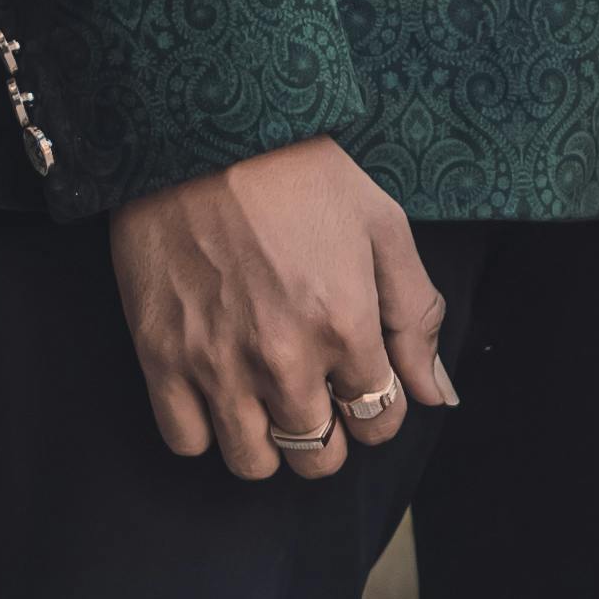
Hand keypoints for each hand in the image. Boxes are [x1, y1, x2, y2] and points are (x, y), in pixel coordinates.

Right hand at [112, 140, 454, 482]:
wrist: (202, 134)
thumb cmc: (300, 173)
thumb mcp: (383, 227)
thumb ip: (417, 317)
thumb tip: (437, 394)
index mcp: (346, 327)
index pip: (378, 420)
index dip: (378, 410)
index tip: (363, 386)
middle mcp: (285, 359)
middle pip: (320, 456)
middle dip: (331, 436)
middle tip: (318, 397)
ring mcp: (218, 364)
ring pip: (254, 464)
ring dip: (270, 444)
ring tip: (268, 401)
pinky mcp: (160, 357)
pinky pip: (186, 442)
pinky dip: (203, 430)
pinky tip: (217, 391)